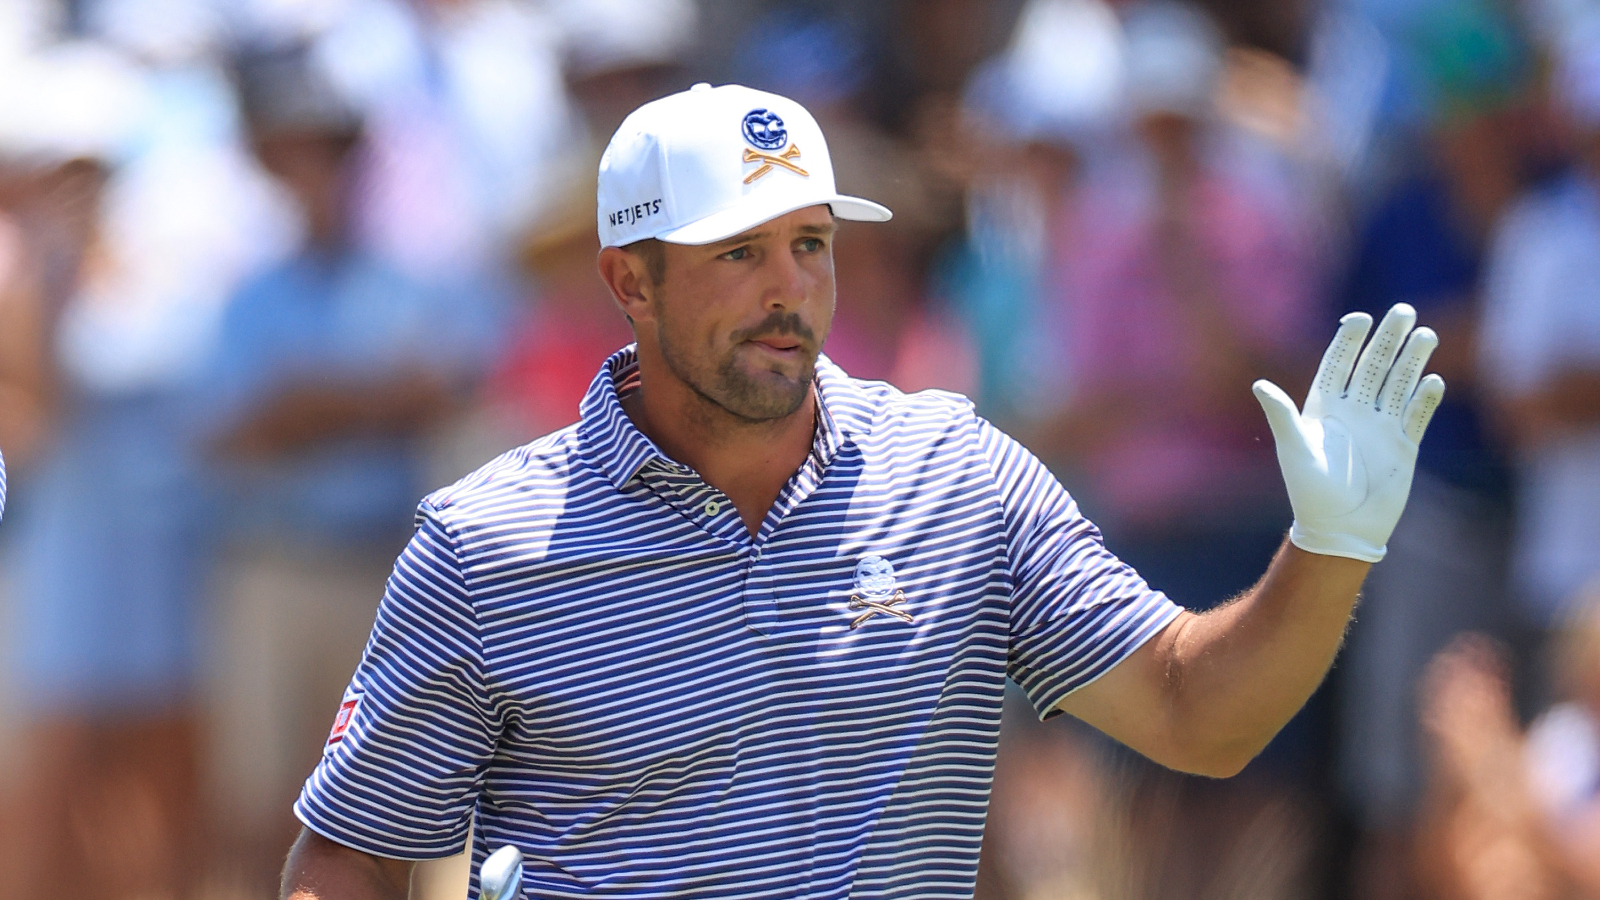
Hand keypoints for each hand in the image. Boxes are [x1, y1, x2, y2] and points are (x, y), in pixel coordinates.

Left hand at [1252, 303, 1445, 561]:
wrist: (1340, 529)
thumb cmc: (1309, 491)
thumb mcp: (1294, 450)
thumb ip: (1282, 416)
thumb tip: (1259, 384)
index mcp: (1324, 408)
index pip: (1338, 365)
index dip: (1348, 342)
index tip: (1359, 318)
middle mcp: (1354, 412)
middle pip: (1374, 367)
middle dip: (1388, 340)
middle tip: (1404, 310)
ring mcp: (1381, 428)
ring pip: (1400, 385)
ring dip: (1412, 361)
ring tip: (1425, 335)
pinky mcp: (1403, 447)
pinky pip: (1416, 416)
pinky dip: (1425, 400)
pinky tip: (1433, 381)